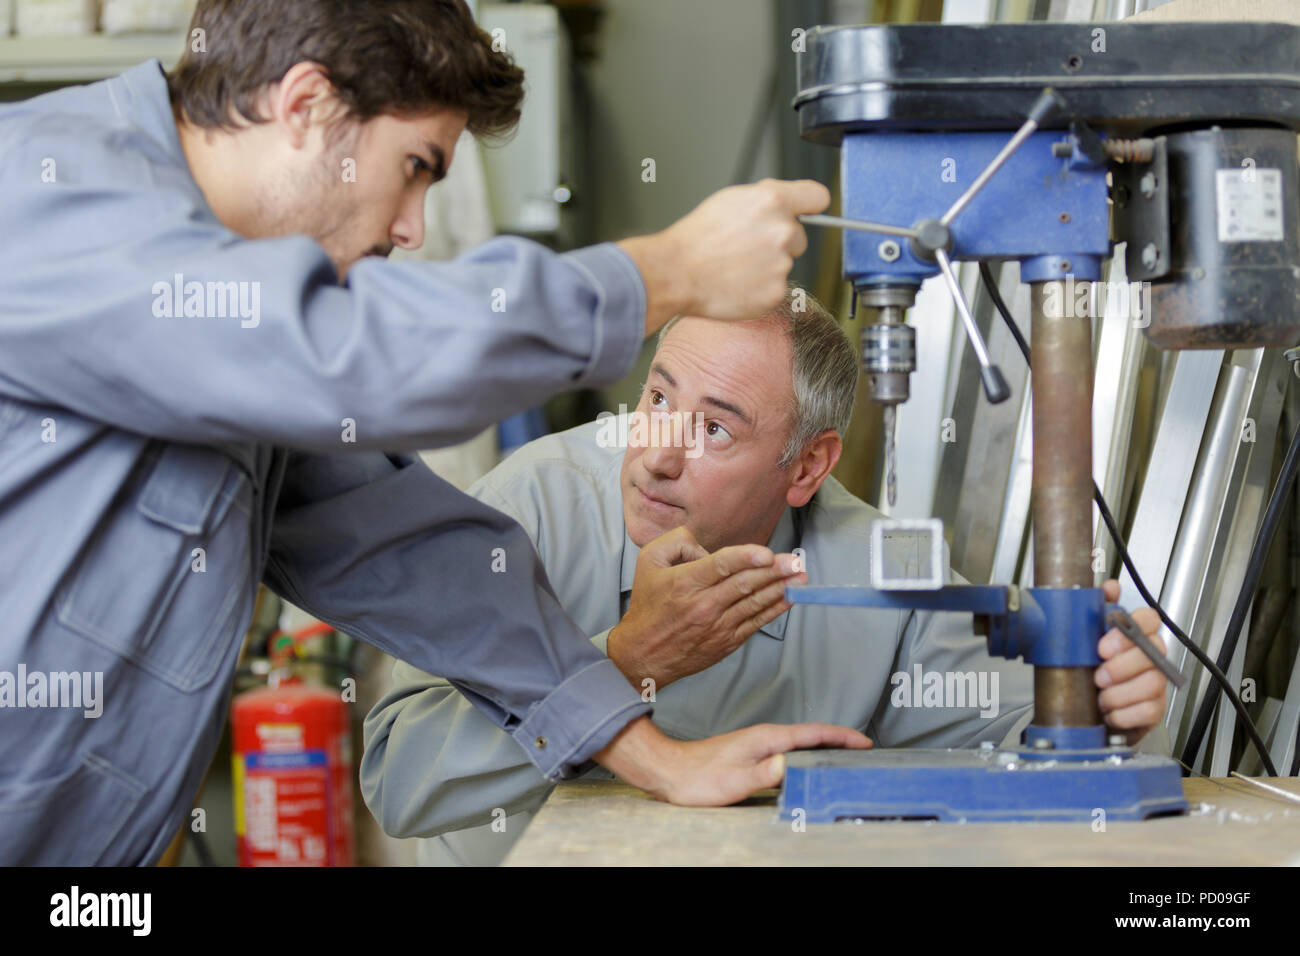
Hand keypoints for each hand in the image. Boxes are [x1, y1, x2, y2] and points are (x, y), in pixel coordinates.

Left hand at [595, 715, 872, 805]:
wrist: (671, 771)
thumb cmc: (699, 778)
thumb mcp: (734, 781)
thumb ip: (763, 773)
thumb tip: (789, 765)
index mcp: (767, 739)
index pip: (812, 733)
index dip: (840, 736)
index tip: (864, 741)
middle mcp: (765, 737)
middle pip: (811, 735)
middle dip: (839, 740)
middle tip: (864, 750)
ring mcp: (758, 744)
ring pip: (800, 743)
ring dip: (824, 747)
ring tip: (845, 757)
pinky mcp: (752, 754)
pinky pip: (789, 751)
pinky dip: (806, 755)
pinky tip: (808, 767)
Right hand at [607, 526, 806, 689]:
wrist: (642, 654)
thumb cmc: (647, 605)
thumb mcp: (648, 561)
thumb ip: (676, 541)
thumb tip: (704, 545)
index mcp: (685, 582)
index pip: (721, 566)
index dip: (746, 558)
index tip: (767, 553)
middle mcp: (703, 605)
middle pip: (745, 584)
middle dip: (775, 571)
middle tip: (796, 561)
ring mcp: (717, 626)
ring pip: (755, 603)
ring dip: (781, 589)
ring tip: (801, 577)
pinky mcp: (726, 642)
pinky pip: (755, 623)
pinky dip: (774, 610)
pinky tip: (789, 598)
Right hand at [617, 178, 830, 334]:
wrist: (677, 273)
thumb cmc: (697, 237)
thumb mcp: (731, 200)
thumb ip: (766, 200)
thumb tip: (785, 204)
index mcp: (773, 201)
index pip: (817, 197)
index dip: (809, 205)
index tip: (805, 212)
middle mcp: (783, 232)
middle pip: (799, 237)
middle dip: (779, 242)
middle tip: (747, 247)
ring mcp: (781, 265)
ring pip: (784, 264)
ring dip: (767, 266)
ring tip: (735, 266)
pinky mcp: (775, 293)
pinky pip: (775, 288)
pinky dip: (760, 289)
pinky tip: (737, 283)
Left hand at [1097, 579, 1167, 744]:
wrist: (1089, 710)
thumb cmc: (1091, 670)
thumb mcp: (1087, 638)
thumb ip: (1098, 610)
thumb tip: (1110, 587)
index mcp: (1136, 635)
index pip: (1149, 619)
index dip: (1128, 630)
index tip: (1102, 646)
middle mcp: (1152, 657)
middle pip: (1152, 653)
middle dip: (1120, 667)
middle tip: (1098, 675)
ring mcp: (1156, 684)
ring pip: (1152, 683)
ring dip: (1120, 693)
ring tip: (1101, 697)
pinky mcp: (1154, 710)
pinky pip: (1148, 711)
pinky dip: (1124, 714)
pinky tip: (1109, 713)